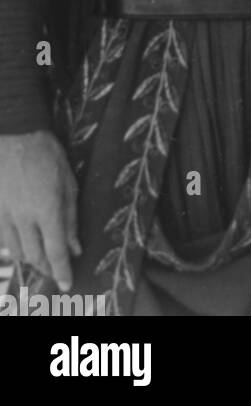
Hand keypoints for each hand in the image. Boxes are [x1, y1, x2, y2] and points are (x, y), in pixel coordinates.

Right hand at [0, 131, 79, 290]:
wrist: (14, 135)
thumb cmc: (46, 154)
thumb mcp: (68, 181)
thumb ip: (71, 216)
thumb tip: (75, 245)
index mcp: (48, 209)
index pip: (56, 251)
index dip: (62, 271)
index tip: (67, 284)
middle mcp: (25, 218)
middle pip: (35, 256)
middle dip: (48, 268)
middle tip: (57, 270)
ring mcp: (6, 215)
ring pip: (17, 252)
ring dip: (31, 260)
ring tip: (42, 260)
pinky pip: (5, 240)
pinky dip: (16, 248)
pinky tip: (24, 245)